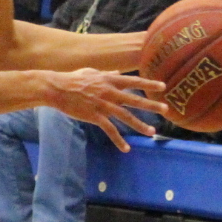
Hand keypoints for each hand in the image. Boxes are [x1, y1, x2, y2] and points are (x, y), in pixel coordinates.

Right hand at [39, 70, 167, 151]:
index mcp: (109, 80)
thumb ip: (108, 74)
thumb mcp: (92, 72)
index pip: (133, 81)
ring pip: (125, 117)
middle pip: (134, 100)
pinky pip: (110, 130)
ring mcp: (102, 105)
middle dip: (151, 105)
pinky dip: (119, 140)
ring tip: (152, 132)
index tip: (163, 86)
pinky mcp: (94, 116)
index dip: (148, 84)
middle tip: (165, 109)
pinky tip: (126, 148)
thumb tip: (119, 73)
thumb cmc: (72, 79)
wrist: (56, 89)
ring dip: (140, 125)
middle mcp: (109, 92)